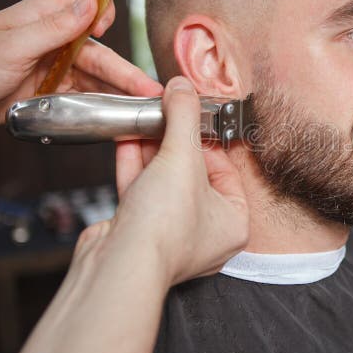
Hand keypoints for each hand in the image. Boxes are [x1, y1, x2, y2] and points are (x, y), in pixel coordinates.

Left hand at [0, 0, 162, 130]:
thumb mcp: (12, 45)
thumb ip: (55, 26)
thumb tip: (93, 3)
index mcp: (44, 16)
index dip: (105, 11)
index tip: (106, 32)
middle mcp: (55, 39)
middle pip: (101, 50)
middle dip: (127, 71)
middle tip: (151, 90)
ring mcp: (54, 66)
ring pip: (97, 77)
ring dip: (119, 92)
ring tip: (142, 110)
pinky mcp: (52, 91)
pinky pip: (84, 96)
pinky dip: (102, 105)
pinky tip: (117, 117)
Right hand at [78, 76, 248, 286]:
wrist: (118, 263)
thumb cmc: (164, 226)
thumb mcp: (181, 157)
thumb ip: (184, 118)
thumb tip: (183, 88)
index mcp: (234, 223)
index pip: (226, 170)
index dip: (207, 140)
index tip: (193, 117)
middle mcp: (205, 233)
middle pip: (192, 175)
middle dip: (174, 142)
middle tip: (166, 113)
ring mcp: (170, 235)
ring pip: (163, 182)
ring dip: (151, 150)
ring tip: (145, 120)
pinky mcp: (139, 233)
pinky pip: (140, 193)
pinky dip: (133, 166)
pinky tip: (127, 138)